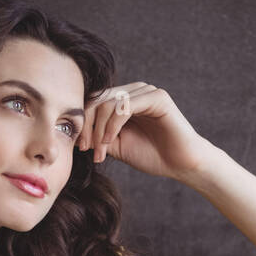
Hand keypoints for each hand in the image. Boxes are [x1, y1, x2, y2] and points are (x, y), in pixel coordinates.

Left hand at [78, 82, 216, 179]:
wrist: (181, 164)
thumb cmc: (152, 155)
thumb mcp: (117, 146)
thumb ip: (98, 135)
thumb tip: (74, 133)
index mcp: (123, 100)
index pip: (94, 102)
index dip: (83, 123)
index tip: (80, 148)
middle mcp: (134, 92)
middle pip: (98, 100)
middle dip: (88, 126)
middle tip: (86, 149)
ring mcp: (146, 92)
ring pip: (108, 103)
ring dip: (99, 129)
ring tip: (101, 151)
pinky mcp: (157, 97)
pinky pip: (125, 105)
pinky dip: (112, 124)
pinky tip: (110, 141)